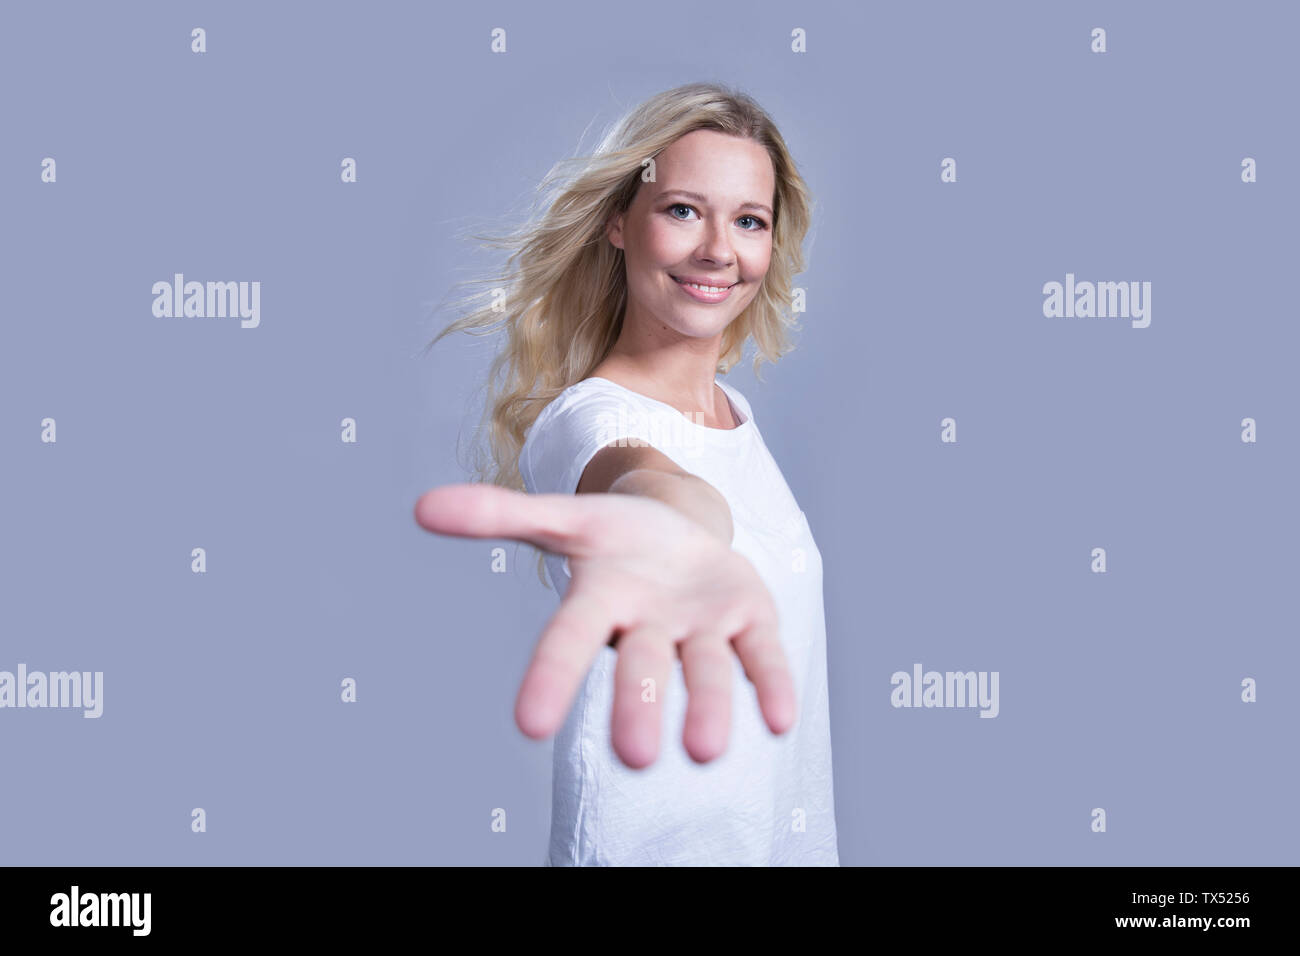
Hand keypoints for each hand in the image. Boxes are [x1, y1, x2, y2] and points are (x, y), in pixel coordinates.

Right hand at [413, 483, 795, 768]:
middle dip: (638, 707)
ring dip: (709, 707)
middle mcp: (649, 625)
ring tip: (706, 751)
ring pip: (706, 669)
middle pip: (641, 666)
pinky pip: (762, 653)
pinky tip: (781, 719)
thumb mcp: (563, 518)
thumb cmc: (614, 537)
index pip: (568, 640)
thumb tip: (420, 507)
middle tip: (636, 757)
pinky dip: (772, 683)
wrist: (681, 535)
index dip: (550, 677)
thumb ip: (499, 515)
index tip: (528, 725)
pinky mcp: (749, 620)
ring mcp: (702, 626)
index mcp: (600, 601)